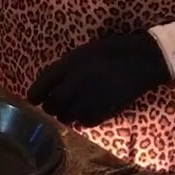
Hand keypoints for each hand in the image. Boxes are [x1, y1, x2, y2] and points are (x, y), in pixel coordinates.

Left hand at [27, 31, 171, 126]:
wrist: (141, 59)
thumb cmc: (110, 51)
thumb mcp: (81, 52)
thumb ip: (64, 68)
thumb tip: (49, 86)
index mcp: (70, 64)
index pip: (43, 84)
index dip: (34, 95)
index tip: (33, 99)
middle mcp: (77, 82)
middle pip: (53, 104)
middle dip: (50, 107)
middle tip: (53, 106)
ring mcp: (91, 97)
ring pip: (67, 116)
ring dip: (65, 115)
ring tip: (68, 111)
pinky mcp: (106, 109)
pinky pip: (86, 122)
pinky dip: (82, 121)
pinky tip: (85, 114)